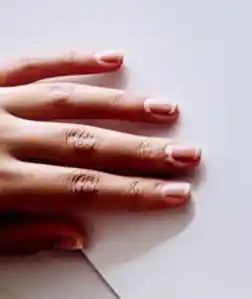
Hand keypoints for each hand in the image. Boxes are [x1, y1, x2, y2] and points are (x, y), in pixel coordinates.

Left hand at [0, 51, 196, 254]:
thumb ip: (16, 238)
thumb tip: (73, 238)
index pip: (81, 188)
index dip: (133, 192)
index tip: (174, 194)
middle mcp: (1, 137)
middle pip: (86, 144)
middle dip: (144, 151)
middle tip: (186, 154)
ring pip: (70, 102)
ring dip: (123, 106)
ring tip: (166, 110)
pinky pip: (32, 65)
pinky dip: (73, 61)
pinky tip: (111, 61)